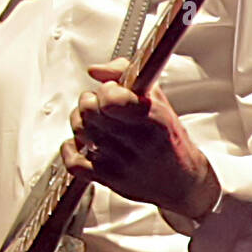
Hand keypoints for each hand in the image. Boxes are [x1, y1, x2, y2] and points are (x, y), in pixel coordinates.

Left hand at [61, 58, 219, 219]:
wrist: (181, 181)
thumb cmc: (168, 139)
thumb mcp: (158, 101)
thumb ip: (127, 76)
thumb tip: (96, 70)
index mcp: (154, 119)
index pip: (113, 99)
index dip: (105, 90)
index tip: (110, 91)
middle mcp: (138, 142)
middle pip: (90, 112)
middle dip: (89, 102)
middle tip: (97, 104)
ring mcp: (122, 163)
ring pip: (80, 132)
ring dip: (79, 122)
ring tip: (92, 122)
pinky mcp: (109, 179)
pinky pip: (73, 163)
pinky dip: (70, 149)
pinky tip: (81, 144)